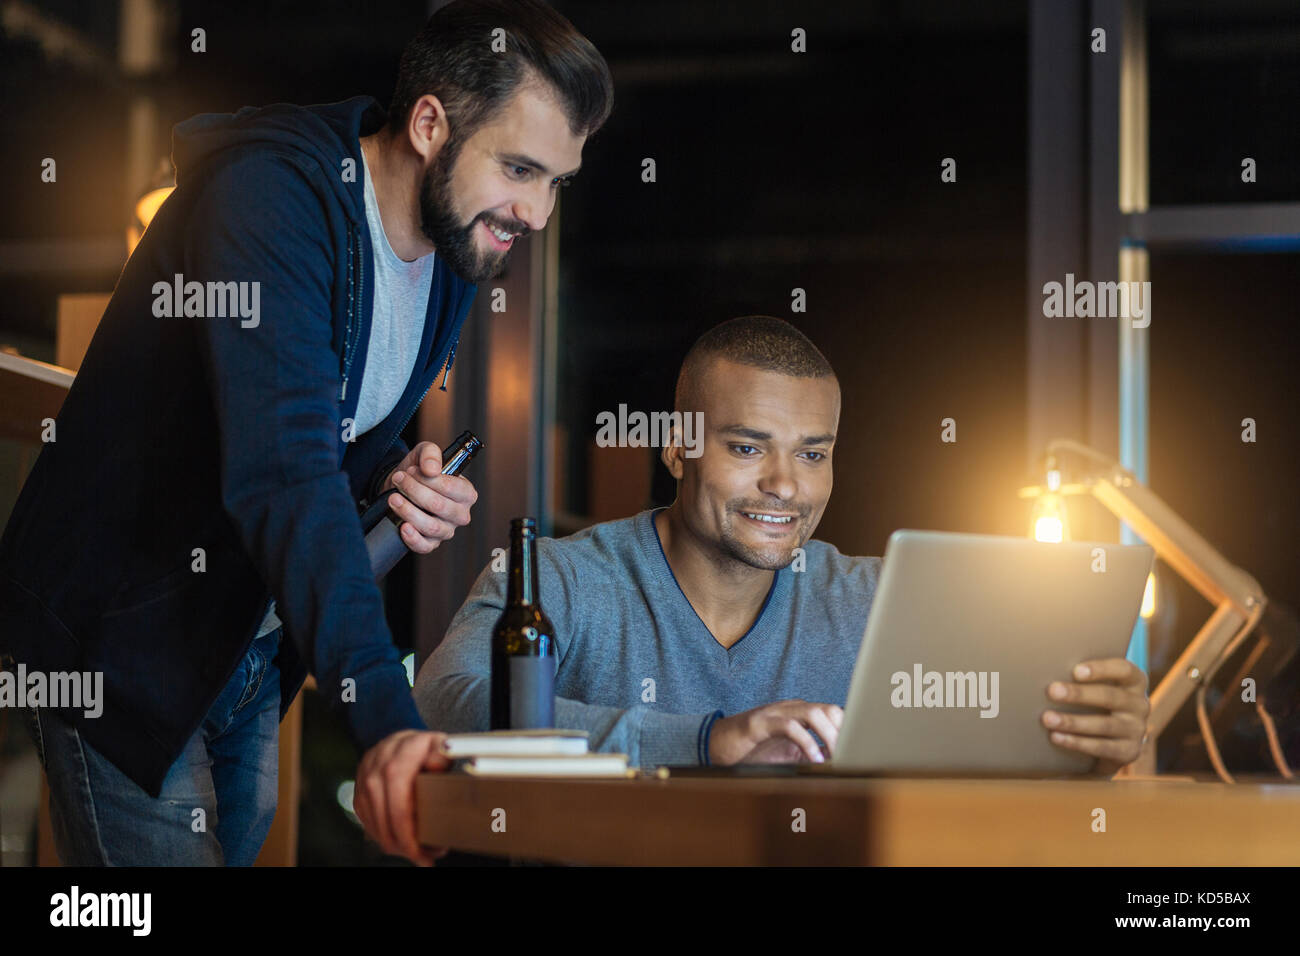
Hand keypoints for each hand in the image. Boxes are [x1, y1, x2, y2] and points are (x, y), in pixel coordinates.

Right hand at [353, 729, 451, 865]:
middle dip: (406, 848)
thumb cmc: (424, 748)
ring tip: (417, 852)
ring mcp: (363, 784)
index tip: (427, 853)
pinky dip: (384, 837)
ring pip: (375, 827)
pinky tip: (400, 842)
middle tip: (426, 858)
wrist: (398, 739)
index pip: (400, 809)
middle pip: (386, 823)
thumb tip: (437, 764)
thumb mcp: (438, 744)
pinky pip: (368, 824)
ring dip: (395, 845)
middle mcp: (375, 772)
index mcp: (397, 762)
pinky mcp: (358, 794)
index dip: (411, 837)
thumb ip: (442, 752)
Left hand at [379, 441, 477, 553]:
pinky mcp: (431, 543)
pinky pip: (425, 546)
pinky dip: (412, 538)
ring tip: (393, 498)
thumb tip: (432, 469)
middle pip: (439, 506)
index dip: (428, 480)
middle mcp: (460, 514)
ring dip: (408, 511)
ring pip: (431, 526)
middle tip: (398, 480)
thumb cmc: (417, 471)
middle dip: (414, 491)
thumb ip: (431, 454)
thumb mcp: (424, 453)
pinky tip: (402, 526)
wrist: (399, 487)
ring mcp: (447, 530)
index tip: (411, 470)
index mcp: (466, 493)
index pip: (452, 488)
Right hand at [709, 699, 842, 764]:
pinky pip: (789, 726)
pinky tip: (813, 759)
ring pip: (813, 713)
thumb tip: (836, 762)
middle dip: (843, 733)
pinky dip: (806, 743)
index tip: (857, 751)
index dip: (848, 730)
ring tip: (835, 757)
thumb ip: (810, 752)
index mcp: (799, 713)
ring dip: (829, 736)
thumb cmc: (751, 750)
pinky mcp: (759, 723)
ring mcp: (774, 713)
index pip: (833, 712)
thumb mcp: (787, 753)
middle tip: (849, 756)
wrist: (715, 744)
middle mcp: (789, 708)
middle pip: (828, 709)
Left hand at [1041, 657, 1149, 775]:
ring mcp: (1136, 729)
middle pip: (1110, 697)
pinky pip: (1102, 747)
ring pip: (1104, 725)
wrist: (1114, 739)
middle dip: (1079, 694)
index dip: (1101, 669)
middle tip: (1052, 691)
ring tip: (1047, 718)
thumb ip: (1083, 677)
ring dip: (1073, 722)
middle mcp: (1140, 705)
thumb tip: (1049, 666)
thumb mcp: (1098, 686)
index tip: (1076, 671)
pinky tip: (1056, 737)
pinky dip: (1077, 742)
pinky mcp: (1129, 752)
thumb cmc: (1097, 702)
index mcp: (1134, 682)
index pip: (1124, 669)